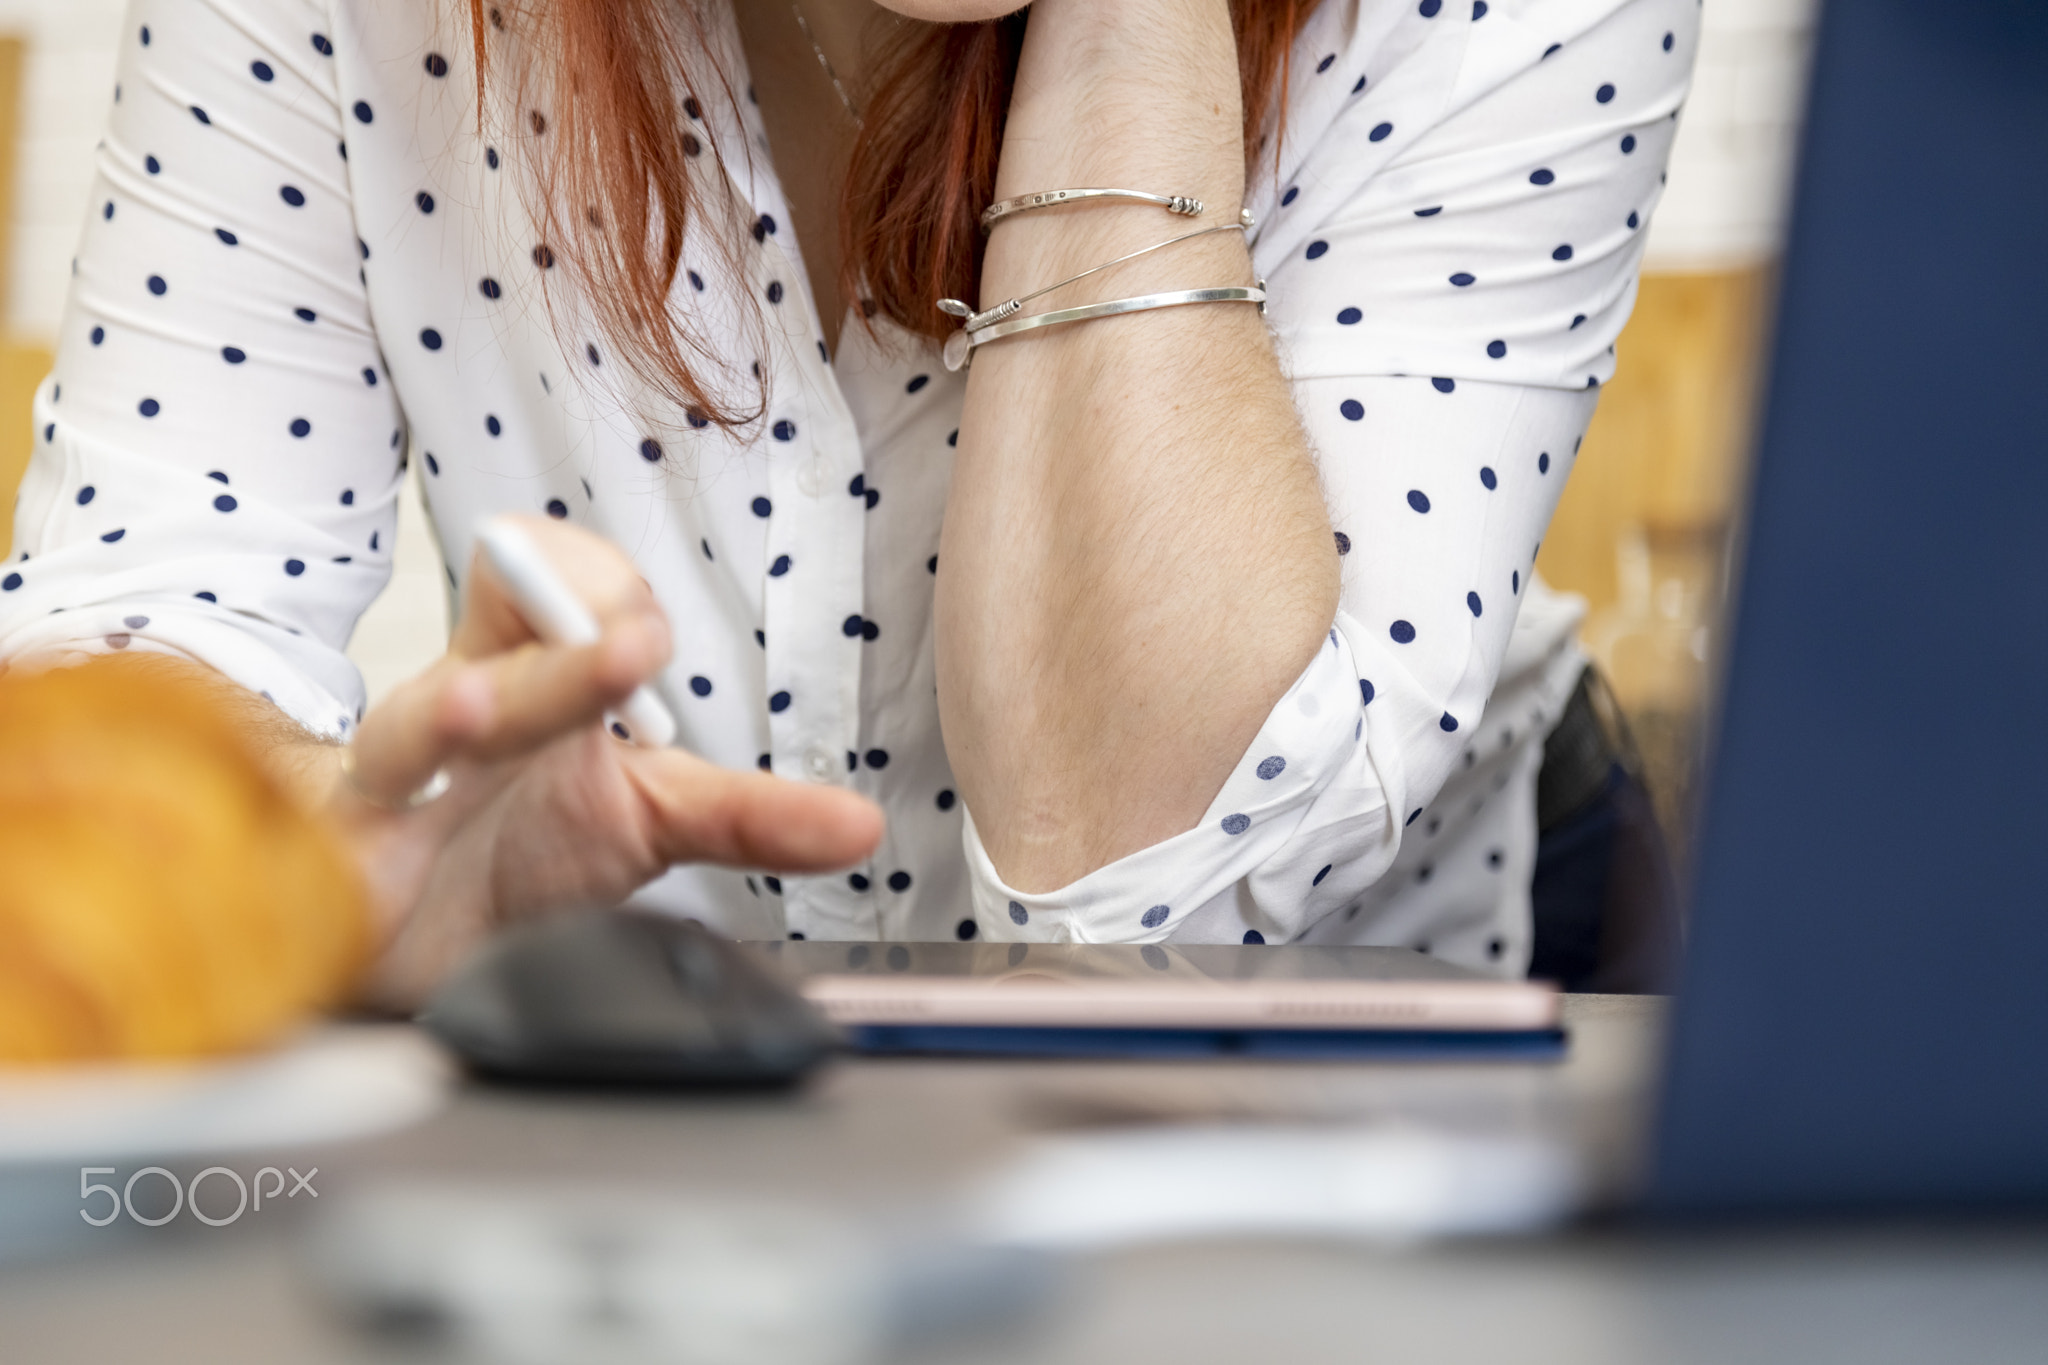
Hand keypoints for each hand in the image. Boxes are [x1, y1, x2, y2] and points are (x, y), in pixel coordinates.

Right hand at [326, 516, 882, 1005]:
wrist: (390, 922)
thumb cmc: (514, 845)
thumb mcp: (643, 820)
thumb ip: (745, 817)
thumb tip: (861, 828)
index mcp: (525, 679)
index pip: (539, 579)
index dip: (594, 587)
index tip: (647, 634)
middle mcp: (451, 716)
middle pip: (499, 662)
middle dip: (562, 657)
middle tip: (634, 642)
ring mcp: (387, 796)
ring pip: (403, 737)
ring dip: (438, 718)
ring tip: (472, 708)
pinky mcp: (336, 881)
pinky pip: (317, 859)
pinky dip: (332, 861)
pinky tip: (354, 866)